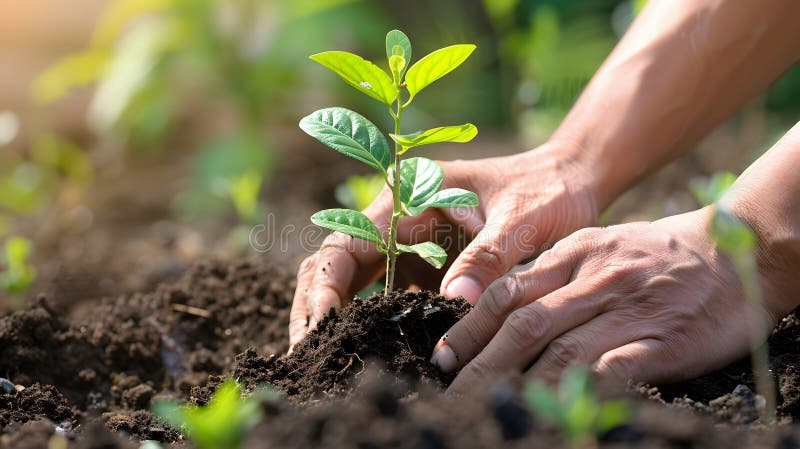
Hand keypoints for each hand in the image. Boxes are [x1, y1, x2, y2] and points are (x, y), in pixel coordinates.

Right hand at [289, 142, 599, 347]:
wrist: (570, 183)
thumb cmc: (546, 190)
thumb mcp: (521, 219)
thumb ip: (489, 256)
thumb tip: (456, 300)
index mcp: (408, 195)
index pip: (347, 241)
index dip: (328, 284)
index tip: (326, 324)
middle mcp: (398, 219)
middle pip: (337, 264)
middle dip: (318, 307)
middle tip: (310, 355)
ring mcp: (409, 244)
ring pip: (356, 283)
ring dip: (340, 319)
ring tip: (329, 362)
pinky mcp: (425, 266)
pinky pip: (390, 298)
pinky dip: (376, 325)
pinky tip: (375, 356)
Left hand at [433, 207, 795, 394]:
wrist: (733, 255)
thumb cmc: (658, 255)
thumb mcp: (600, 246)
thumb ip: (556, 272)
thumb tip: (506, 307)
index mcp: (574, 254)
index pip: (509, 289)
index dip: (470, 324)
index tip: (444, 353)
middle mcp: (594, 279)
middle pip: (523, 323)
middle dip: (480, 359)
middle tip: (450, 386)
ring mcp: (627, 310)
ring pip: (560, 349)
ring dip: (518, 382)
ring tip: (487, 405)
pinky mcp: (661, 340)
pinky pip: (613, 368)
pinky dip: (578, 389)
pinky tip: (554, 407)